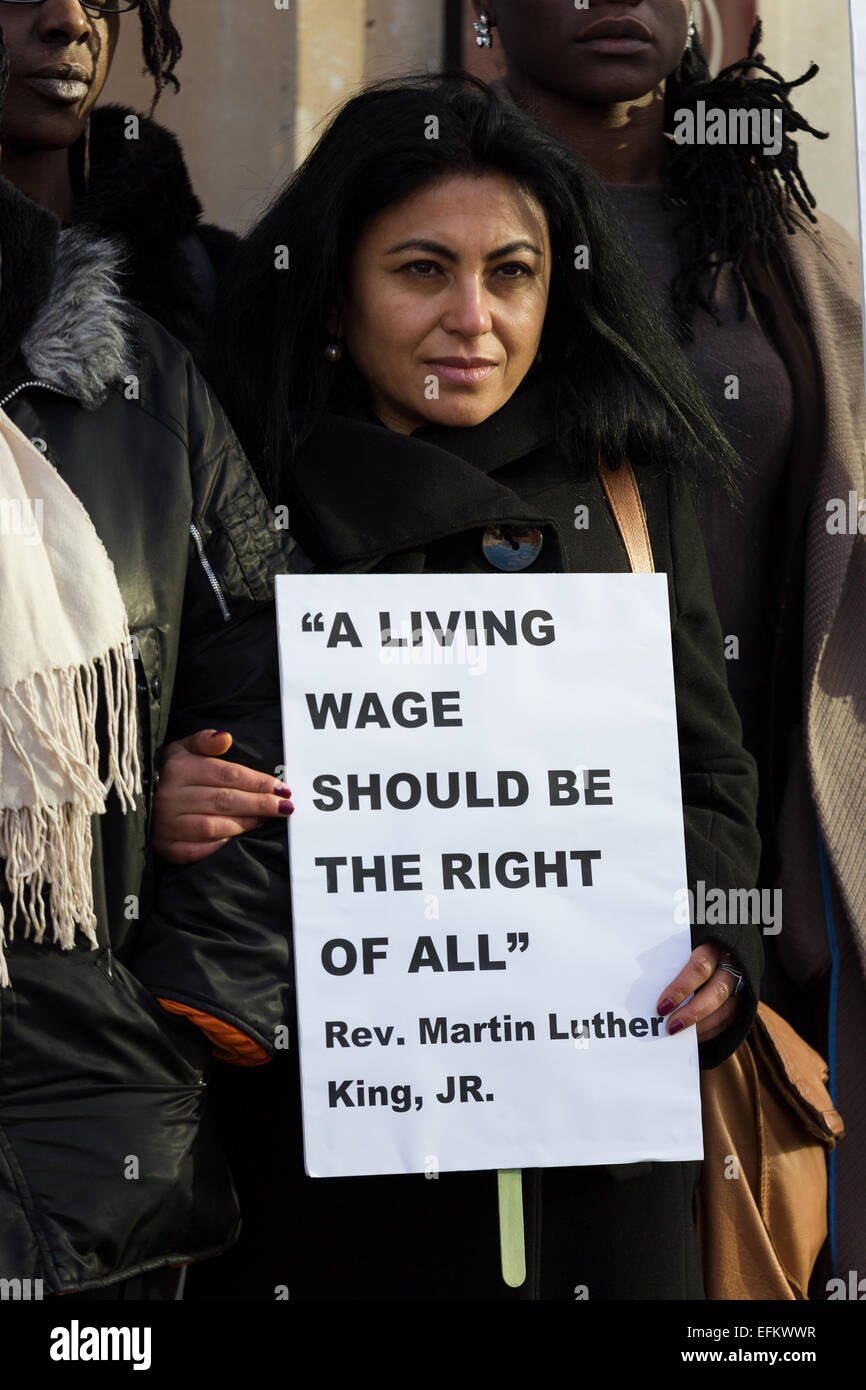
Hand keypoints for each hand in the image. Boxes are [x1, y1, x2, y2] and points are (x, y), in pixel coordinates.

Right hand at [151, 729, 293, 864]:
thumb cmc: (171, 774)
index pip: (227, 775)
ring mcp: (167, 824)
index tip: (282, 789)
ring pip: (214, 826)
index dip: (258, 782)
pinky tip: (237, 839)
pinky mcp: (165, 847)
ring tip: (265, 820)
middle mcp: (171, 796)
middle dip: (260, 804)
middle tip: (285, 807)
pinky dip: (220, 845)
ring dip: (245, 824)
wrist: (135, 801)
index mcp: (179, 769)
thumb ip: (205, 741)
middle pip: (225, 801)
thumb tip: (226, 738)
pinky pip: (198, 850)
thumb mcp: (182, 749)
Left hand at [656, 941, 743, 1042]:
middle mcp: (731, 965)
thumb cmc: (691, 946)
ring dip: (701, 1026)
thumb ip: (670, 961)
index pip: (699, 967)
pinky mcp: (743, 1000)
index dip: (680, 989)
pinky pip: (729, 1020)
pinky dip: (711, 1030)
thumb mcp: (683, 944)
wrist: (721, 945)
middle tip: (671, 1027)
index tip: (661, 1007)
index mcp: (714, 947)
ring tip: (678, 1033)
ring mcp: (740, 984)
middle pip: (716, 992)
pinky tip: (693, 1036)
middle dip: (692, 1013)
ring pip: (726, 1010)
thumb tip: (646, 986)